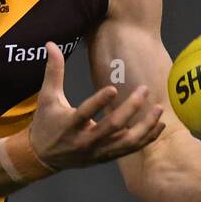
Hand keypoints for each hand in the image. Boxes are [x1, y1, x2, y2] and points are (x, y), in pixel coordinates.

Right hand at [26, 42, 165, 170]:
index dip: (99, 102)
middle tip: (144, 90)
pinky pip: (130, 149)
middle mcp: (85, 140)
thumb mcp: (46, 97)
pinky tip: (158, 124)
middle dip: (131, 108)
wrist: (42, 157)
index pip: (85, 113)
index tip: (114, 88)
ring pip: (126, 141)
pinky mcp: (106, 157)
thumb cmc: (45, 123)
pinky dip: (146, 138)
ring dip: (145, 125)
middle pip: (112, 126)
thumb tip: (51, 44)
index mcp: (69, 125)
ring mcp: (97, 151)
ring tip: (158, 108)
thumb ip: (53, 71)